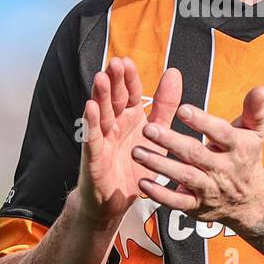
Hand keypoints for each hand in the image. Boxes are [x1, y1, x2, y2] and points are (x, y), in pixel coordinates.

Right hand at [77, 58, 182, 225]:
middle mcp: (114, 125)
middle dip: (114, 81)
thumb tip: (174, 72)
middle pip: (113, 99)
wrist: (115, 201)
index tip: (128, 61)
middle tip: (115, 62)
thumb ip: (164, 106)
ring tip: (101, 78)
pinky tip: (89, 108)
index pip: (130, 93)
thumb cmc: (134, 165)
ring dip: (99, 97)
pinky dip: (90, 124)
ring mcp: (102, 140)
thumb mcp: (156, 134)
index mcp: (130, 118)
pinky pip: (92, 139)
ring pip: (100, 115)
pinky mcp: (94, 158)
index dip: (129, 78)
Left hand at [130, 85, 263, 228]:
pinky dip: (160, 194)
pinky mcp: (197, 206)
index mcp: (236, 147)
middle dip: (170, 142)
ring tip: (136, 152)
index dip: (202, 122)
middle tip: (147, 128)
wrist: (251, 201)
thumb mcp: (254, 132)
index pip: (220, 133)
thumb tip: (260, 88)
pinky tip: (143, 183)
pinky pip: (177, 201)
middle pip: (195, 154)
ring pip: (183, 176)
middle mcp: (222, 169)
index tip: (182, 109)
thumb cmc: (246, 157)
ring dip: (159, 165)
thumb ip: (254, 110)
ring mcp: (209, 189)